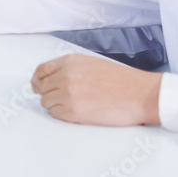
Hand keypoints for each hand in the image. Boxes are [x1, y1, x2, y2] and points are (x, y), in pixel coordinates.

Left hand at [31, 54, 161, 126]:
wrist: (140, 94)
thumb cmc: (122, 81)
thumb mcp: (91, 64)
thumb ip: (70, 69)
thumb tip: (53, 79)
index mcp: (70, 61)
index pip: (41, 70)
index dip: (37, 80)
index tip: (37, 85)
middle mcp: (66, 75)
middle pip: (42, 88)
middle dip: (49, 94)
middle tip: (62, 98)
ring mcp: (67, 94)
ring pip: (47, 103)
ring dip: (57, 105)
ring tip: (75, 104)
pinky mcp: (72, 112)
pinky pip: (56, 115)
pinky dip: (63, 115)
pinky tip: (78, 111)